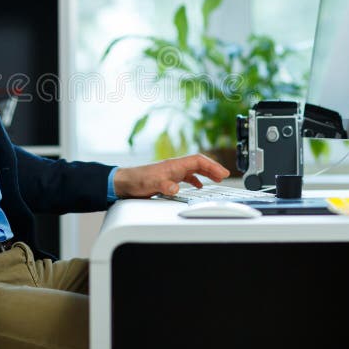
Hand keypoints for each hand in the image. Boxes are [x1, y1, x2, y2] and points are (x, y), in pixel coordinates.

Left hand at [113, 154, 230, 198]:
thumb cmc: (136, 180)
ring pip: (194, 170)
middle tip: (225, 176)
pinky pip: (186, 177)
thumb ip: (165, 186)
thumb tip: (176, 188)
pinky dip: (195, 180)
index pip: (198, 160)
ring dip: (206, 174)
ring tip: (217, 180)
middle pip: (198, 164)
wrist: (124, 183)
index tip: (223, 173)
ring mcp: (171, 172)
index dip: (212, 166)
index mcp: (174, 165)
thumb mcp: (152, 184)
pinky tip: (198, 186)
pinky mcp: (168, 179)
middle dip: (213, 169)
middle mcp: (174, 167)